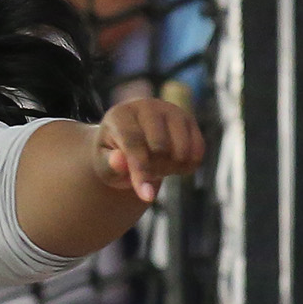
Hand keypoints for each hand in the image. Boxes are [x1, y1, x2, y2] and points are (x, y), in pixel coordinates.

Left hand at [91, 97, 205, 202]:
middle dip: (154, 168)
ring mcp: (170, 110)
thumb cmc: (114, 156)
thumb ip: (110, 165)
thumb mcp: (104, 165)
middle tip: (145, 172)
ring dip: (172, 168)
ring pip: (182, 150)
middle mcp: (147, 106)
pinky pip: (198, 151)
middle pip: (160, 146)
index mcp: (120, 115)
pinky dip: (188, 166)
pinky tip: (173, 165)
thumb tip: (119, 160)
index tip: (146, 197)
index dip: (141, 171)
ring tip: (157, 166)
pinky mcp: (188, 119)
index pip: (133, 143)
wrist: (131, 141)